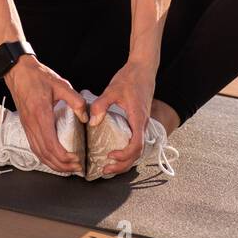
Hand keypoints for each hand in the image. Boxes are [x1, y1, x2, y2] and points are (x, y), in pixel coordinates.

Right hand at [3, 55, 88, 172]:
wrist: (18, 72)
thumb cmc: (38, 77)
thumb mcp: (61, 84)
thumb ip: (75, 100)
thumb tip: (85, 116)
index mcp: (40, 115)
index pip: (51, 144)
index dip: (64, 157)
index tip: (76, 160)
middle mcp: (31, 124)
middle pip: (45, 154)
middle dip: (61, 165)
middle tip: (76, 168)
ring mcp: (26, 126)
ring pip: (38, 153)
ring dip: (53, 164)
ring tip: (68, 168)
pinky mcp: (26, 126)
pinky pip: (34, 147)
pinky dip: (45, 157)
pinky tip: (54, 159)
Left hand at [87, 57, 156, 176]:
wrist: (144, 68)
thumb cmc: (130, 78)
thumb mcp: (112, 89)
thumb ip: (101, 105)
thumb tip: (93, 122)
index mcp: (138, 118)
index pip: (136, 146)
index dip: (124, 155)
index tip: (110, 155)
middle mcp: (143, 124)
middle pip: (137, 153)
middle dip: (122, 165)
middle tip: (105, 169)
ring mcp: (142, 123)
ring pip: (138, 150)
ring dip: (125, 160)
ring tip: (109, 165)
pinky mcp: (140, 121)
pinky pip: (136, 142)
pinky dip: (127, 152)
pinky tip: (115, 152)